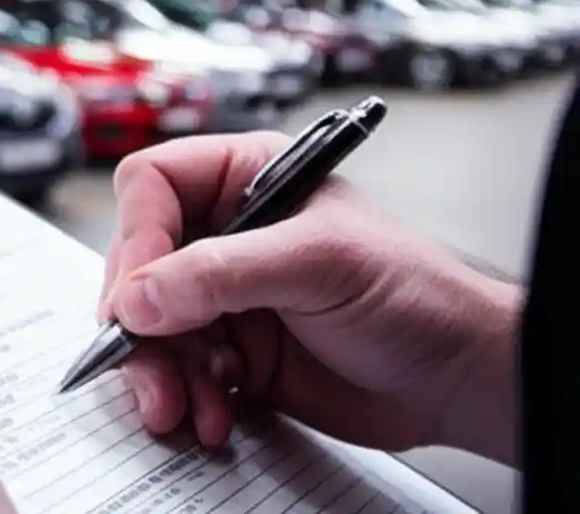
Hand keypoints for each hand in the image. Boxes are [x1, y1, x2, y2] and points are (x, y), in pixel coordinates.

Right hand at [101, 133, 521, 462]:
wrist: (454, 379)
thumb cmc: (414, 294)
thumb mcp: (316, 265)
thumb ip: (220, 274)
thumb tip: (138, 296)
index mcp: (245, 180)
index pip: (153, 186)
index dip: (138, 235)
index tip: (142, 291)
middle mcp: (225, 233)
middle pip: (137, 262)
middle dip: (138, 319)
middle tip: (143, 356)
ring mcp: (224, 294)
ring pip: (147, 323)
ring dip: (156, 369)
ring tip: (178, 405)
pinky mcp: (229, 349)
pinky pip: (175, 368)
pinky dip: (184, 394)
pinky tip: (213, 412)